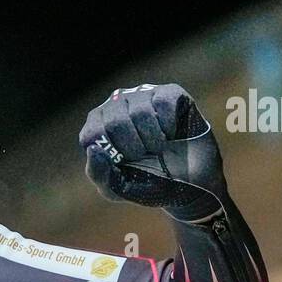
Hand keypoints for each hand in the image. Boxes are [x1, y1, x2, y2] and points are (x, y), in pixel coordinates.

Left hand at [79, 83, 226, 221]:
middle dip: (135, 148)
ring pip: (141, 112)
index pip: (92, 134)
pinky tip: (171, 133)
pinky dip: (169, 126)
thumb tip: (93, 149)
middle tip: (146, 155)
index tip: (126, 162)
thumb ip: (99, 174)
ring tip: (159, 147)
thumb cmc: (147, 181)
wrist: (189, 180)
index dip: (112, 153)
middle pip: (115, 122)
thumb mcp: (118, 189)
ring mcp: (142, 96)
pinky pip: (163, 103)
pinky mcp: (168, 92)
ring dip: (154, 139)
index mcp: (97, 127)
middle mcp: (115, 106)